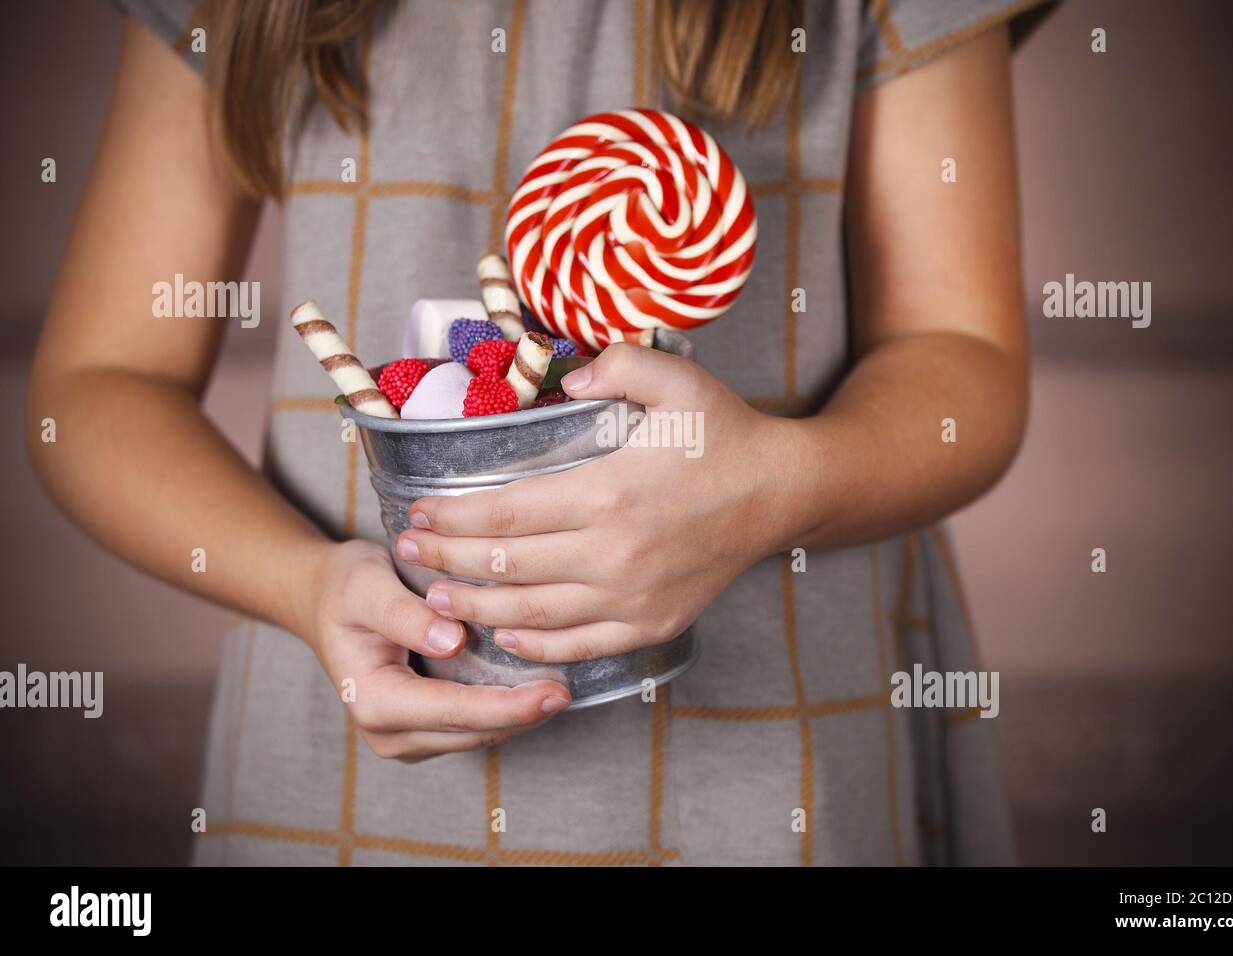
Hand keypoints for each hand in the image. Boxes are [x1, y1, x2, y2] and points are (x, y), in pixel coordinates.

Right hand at [298, 540, 570, 759]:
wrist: (324, 598)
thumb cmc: (345, 588)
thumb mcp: (365, 587)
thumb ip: (404, 614)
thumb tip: (450, 640)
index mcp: (373, 701)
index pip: (454, 711)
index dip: (508, 706)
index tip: (554, 692)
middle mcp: (389, 731)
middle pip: (472, 731)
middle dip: (523, 715)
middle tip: (570, 689)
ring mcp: (406, 734)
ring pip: (477, 734)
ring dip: (518, 715)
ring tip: (561, 687)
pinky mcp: (423, 726)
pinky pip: (472, 724)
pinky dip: (504, 708)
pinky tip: (535, 684)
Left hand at [398, 343, 806, 663]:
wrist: (782, 492)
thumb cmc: (725, 435)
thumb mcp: (677, 378)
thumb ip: (616, 365)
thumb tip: (563, 379)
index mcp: (607, 494)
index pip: (505, 516)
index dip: (453, 519)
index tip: (419, 514)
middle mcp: (613, 555)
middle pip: (507, 568)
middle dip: (447, 562)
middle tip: (409, 554)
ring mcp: (632, 597)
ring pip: (533, 614)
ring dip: (477, 607)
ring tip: (437, 598)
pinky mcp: (652, 623)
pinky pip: (581, 645)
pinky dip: (535, 646)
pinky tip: (504, 635)